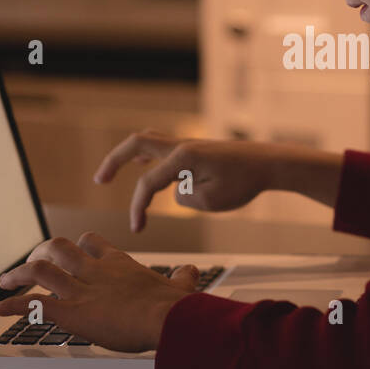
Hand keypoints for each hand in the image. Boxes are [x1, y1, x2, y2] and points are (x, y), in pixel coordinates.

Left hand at [0, 232, 199, 351]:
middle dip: (40, 253)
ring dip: (18, 274)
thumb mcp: (180, 287)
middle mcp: (95, 271)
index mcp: (118, 263)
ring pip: (39, 269)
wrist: (167, 318)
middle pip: (59, 247)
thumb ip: (182, 278)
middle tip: (30, 265)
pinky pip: (33, 304)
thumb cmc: (174, 306)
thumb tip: (191, 271)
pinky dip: (11, 306)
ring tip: (5, 282)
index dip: (77, 246)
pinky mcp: (70, 311)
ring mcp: (80, 290)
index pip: (91, 242)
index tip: (70, 253)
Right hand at [93, 130, 279, 231]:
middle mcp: (182, 145)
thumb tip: (175, 191)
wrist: (270, 163)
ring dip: (129, 154)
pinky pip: (164, 146)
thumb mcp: (211, 200)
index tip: (137, 229)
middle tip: (99, 179)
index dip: (137, 207)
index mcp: (183, 158)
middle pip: (137, 144)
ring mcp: (190, 144)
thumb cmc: (244, 183)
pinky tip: (146, 165)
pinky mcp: (198, 149)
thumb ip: (184, 197)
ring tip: (113, 171)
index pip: (148, 183)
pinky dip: (148, 155)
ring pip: (149, 140)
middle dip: (114, 161)